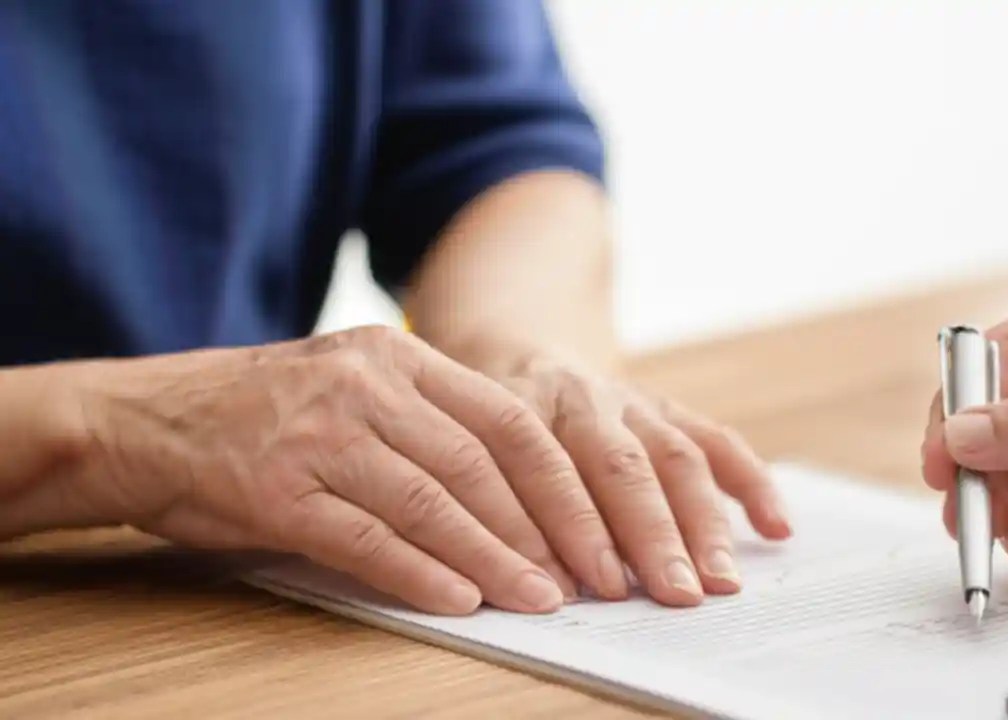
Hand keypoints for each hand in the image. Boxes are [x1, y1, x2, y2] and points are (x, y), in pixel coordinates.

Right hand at [13, 326, 673, 614]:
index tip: (601, 532)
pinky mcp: (275, 488)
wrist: (139, 419)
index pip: (507, 419)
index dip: (562, 481)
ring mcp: (318, 433)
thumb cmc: (259, 414)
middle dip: (547, 526)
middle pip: (482, 462)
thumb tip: (517, 498)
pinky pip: (364, 537)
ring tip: (539, 598)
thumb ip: (427, 422)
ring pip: (432, 501)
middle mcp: (364, 385)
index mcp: (396, 357)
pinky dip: (418, 573)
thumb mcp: (350, 386)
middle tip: (590, 577)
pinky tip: (460, 602)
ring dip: (494, 558)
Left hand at [445, 333, 791, 605]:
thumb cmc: (477, 429)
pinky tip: (776, 527)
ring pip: (673, 456)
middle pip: (622, 466)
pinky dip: (750, 482)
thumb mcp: (458, 449)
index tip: (595, 589)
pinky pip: (715, 440)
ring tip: (723, 580)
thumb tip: (517, 581)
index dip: (575, 529)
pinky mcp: (666, 407)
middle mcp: (580, 400)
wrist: (510, 349)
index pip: (550, 470)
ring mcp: (630, 401)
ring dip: (703, 521)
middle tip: (676, 595)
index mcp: (517, 408)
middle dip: (652, 535)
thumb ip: (482, 502)